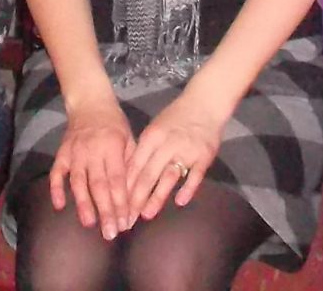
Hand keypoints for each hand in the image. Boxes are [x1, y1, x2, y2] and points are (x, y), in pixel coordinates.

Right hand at [48, 101, 135, 238]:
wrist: (89, 102)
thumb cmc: (114, 123)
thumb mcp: (129, 137)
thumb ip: (130, 164)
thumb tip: (134, 194)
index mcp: (112, 146)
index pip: (117, 179)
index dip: (121, 202)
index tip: (126, 222)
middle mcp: (92, 150)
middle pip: (99, 185)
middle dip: (105, 211)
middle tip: (111, 232)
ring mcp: (75, 152)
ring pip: (78, 182)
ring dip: (84, 204)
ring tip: (90, 224)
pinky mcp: (61, 152)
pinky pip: (56, 173)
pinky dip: (56, 189)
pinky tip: (59, 206)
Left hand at [125, 94, 223, 219]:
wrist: (205, 103)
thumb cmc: (176, 118)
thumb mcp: (155, 129)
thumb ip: (144, 151)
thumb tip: (128, 177)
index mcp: (152, 137)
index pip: (135, 166)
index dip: (125, 188)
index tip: (117, 207)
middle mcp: (167, 144)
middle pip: (148, 174)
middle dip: (136, 199)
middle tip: (128, 219)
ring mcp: (186, 150)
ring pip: (168, 177)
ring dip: (157, 197)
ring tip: (147, 215)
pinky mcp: (204, 156)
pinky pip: (195, 176)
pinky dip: (187, 189)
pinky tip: (179, 202)